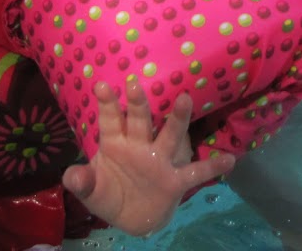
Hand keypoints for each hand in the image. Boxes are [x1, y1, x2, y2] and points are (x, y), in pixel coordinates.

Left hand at [62, 80, 233, 235]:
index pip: (111, 121)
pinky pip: (195, 172)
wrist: (132, 217)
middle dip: (138, 103)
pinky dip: (212, 167)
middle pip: (140, 121)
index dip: (106, 104)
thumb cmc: (109, 194)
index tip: (101, 85)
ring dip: (176, 119)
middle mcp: (140, 145)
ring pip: (169, 136)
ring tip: (184, 99)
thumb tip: (71, 176)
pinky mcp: (175, 180)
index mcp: (116, 143)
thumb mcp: (92, 192)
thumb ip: (82, 182)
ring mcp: (160, 160)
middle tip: (134, 84)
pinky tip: (230, 160)